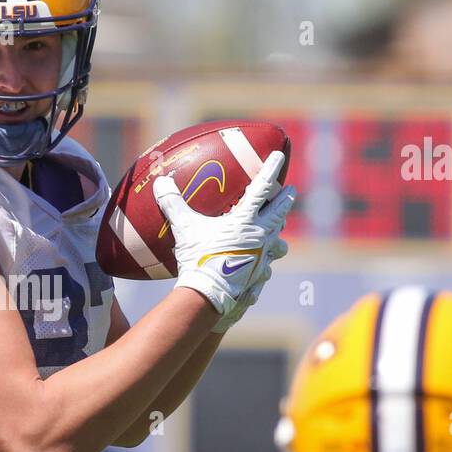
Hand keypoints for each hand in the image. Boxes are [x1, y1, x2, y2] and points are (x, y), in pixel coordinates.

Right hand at [153, 150, 295, 324]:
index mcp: (245, 220)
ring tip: (278, 234)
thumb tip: (160, 182)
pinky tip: (259, 268)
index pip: (262, 188)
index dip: (270, 169)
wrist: (208, 296)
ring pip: (279, 243)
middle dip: (286, 200)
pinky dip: (264, 264)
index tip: (278, 156)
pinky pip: (266, 268)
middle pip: (279, 213)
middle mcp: (260, 236)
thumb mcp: (184, 229)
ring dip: (278, 235)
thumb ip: (173, 204)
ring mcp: (263, 258)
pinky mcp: (259, 276)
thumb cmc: (198, 259)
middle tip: (291, 191)